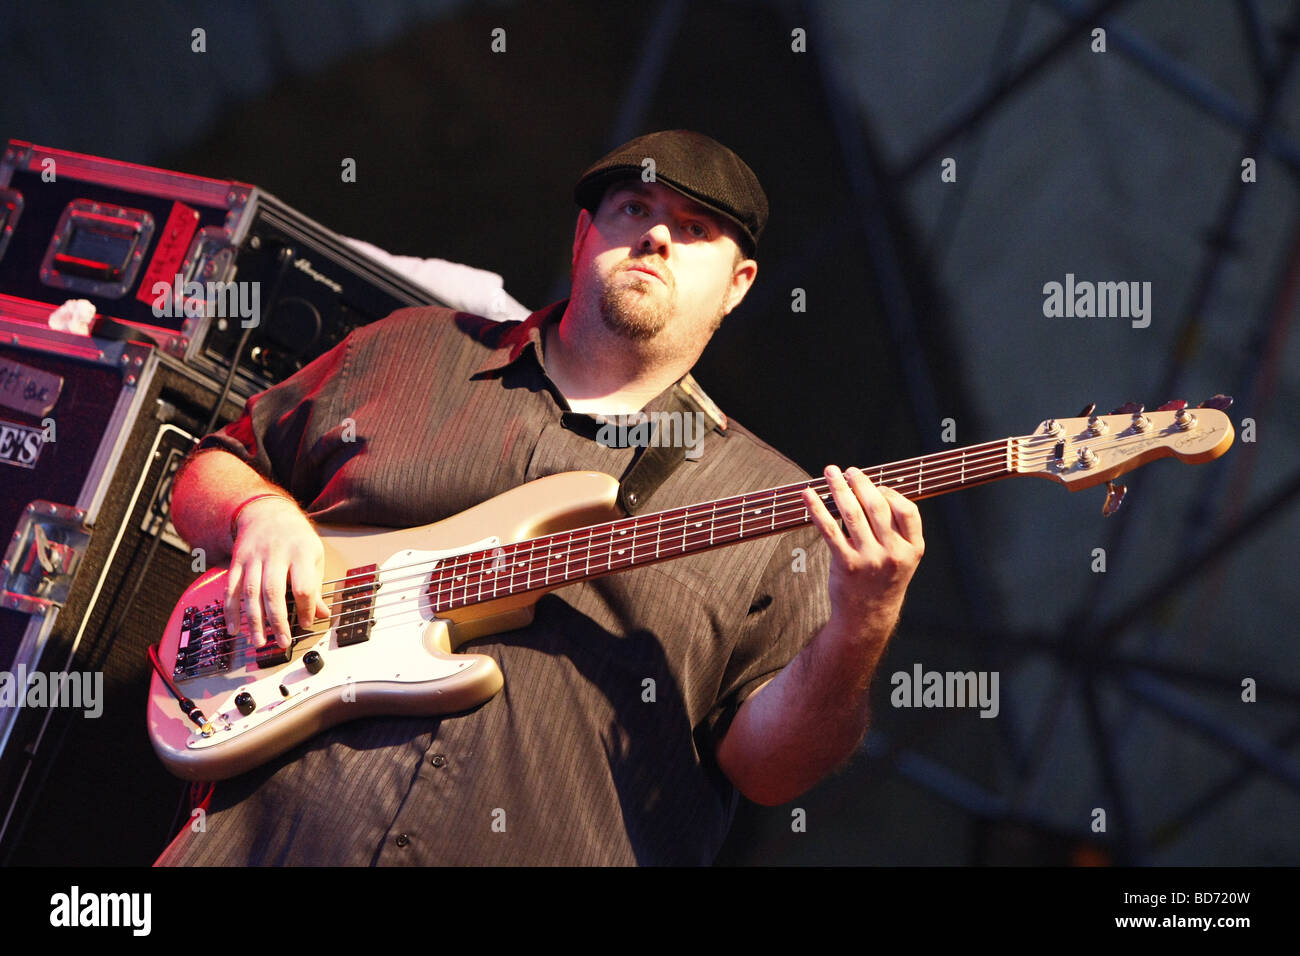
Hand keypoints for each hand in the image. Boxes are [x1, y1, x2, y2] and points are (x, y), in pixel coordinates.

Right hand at [223, 496, 330, 649]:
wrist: (267, 512)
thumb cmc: (295, 537)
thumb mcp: (314, 555)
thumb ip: (316, 586)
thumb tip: (322, 614)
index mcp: (300, 552)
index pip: (303, 586)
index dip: (306, 608)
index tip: (307, 624)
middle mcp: (275, 554)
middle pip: (273, 591)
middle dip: (277, 620)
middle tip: (282, 642)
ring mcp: (253, 558)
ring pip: (250, 592)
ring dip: (254, 621)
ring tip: (259, 642)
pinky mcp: (237, 562)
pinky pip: (232, 589)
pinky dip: (231, 611)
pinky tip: (235, 628)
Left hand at [802, 465, 923, 632]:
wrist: (868, 618)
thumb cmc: (883, 581)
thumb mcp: (902, 559)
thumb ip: (897, 531)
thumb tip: (873, 490)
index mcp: (913, 548)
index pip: (907, 510)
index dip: (890, 492)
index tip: (876, 485)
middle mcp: (894, 553)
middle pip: (877, 506)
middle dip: (860, 482)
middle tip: (847, 470)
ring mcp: (870, 559)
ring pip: (852, 513)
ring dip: (838, 488)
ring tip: (829, 472)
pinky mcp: (846, 564)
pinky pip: (829, 529)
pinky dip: (817, 508)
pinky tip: (808, 495)